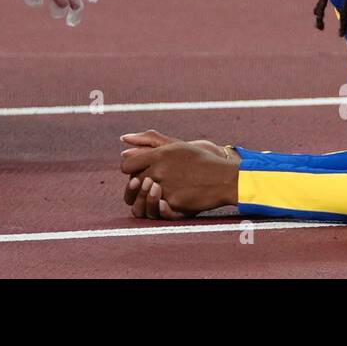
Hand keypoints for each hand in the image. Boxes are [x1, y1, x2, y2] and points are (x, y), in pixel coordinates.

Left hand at [120, 130, 239, 219]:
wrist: (223, 178)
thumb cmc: (200, 160)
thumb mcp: (177, 146)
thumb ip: (150, 142)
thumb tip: (123, 139)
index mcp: (158, 155)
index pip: (127, 166)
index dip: (131, 170)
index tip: (139, 172)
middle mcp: (159, 170)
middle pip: (134, 182)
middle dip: (141, 183)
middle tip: (156, 181)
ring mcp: (165, 187)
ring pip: (145, 195)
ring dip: (150, 194)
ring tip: (164, 190)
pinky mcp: (172, 203)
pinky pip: (159, 205)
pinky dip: (165, 204)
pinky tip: (177, 197)